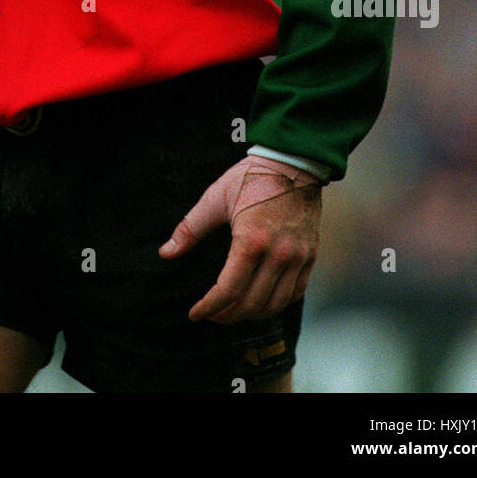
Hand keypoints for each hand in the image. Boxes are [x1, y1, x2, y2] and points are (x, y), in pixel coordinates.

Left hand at [158, 156, 322, 323]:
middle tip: (212, 314)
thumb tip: (166, 252)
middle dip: (227, 315)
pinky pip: (296, 293)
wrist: (293, 162)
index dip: (209, 307)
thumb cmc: (252, 178)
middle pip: (252, 303)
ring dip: (252, 314)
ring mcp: (297, 257)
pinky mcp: (310, 255)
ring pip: (275, 304)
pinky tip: (261, 301)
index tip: (195, 313)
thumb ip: (190, 228)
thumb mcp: (216, 197)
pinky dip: (277, 304)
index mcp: (252, 240)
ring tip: (233, 311)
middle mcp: (278, 254)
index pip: (229, 290)